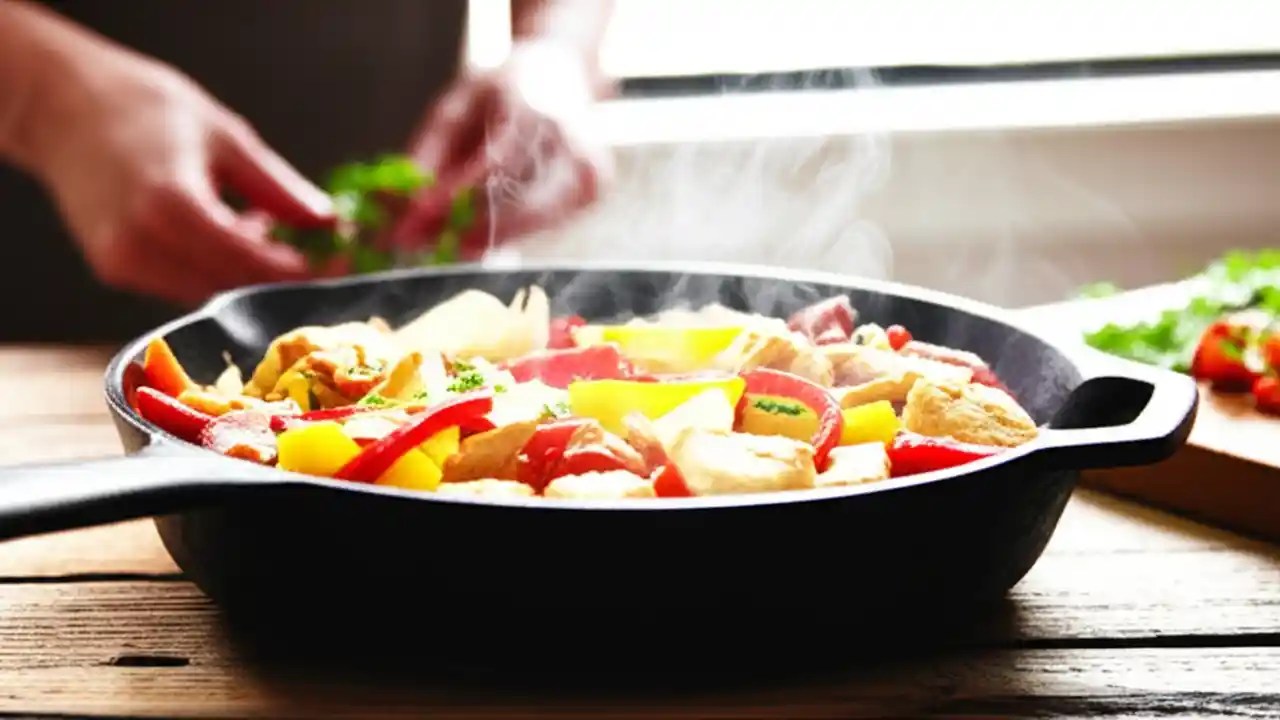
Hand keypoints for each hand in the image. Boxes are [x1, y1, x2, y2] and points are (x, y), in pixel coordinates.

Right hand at [26, 40, 332, 305]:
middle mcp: (143, 244)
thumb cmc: (144, 108)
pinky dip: (215, 268)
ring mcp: (124, 263)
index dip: (303, 268)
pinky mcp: (115, 269)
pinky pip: (182, 283)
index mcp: (174, 205)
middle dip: (281, 274)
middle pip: (236, 284)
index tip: (337, 259)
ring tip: (265, 228)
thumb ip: (279, 188)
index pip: (256, 263)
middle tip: (315, 251)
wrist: (63, 106)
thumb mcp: (227, 137)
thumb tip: (328, 222)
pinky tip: (229, 232)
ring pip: (211, 290)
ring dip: (248, 271)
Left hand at [392, 40, 611, 258]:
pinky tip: (487, 228)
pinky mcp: (595, 189)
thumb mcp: (458, 103)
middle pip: (522, 200)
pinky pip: (548, 224)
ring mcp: (589, 166)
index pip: (496, 162)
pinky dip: (513, 232)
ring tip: (447, 241)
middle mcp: (570, 137)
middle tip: (426, 243)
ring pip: (536, 220)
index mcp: (533, 104)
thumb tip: (402, 206)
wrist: (561, 72)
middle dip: (470, 228)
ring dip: (489, 237)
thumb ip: (430, 151)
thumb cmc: (504, 89)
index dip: (458, 194)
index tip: (420, 217)